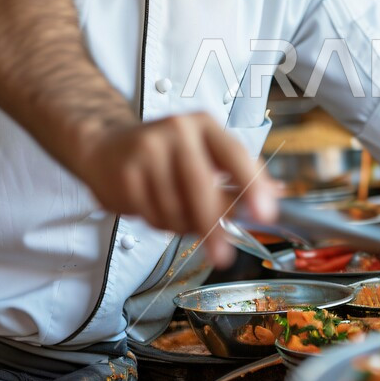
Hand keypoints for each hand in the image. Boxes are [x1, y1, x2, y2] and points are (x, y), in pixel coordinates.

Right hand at [71, 113, 277, 266]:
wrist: (103, 145)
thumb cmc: (165, 153)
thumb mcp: (203, 151)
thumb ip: (238, 173)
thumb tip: (276, 196)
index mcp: (203, 125)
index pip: (235, 154)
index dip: (253, 186)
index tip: (265, 214)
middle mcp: (176, 132)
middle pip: (201, 187)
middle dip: (214, 226)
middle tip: (223, 255)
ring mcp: (147, 151)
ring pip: (176, 209)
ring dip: (182, 225)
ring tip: (177, 212)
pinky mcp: (125, 175)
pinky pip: (152, 216)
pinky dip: (159, 223)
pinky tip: (154, 207)